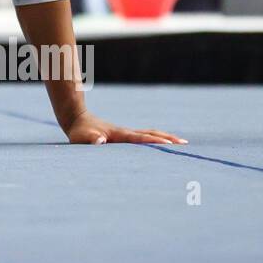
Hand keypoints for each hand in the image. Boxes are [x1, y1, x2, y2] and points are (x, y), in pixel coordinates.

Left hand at [66, 111, 186, 145]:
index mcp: (118, 134)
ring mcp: (126, 133)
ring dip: (164, 137)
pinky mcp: (124, 135)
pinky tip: (162, 144)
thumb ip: (90, 139)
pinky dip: (156, 138)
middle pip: (150, 133)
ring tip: (181, 142)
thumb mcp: (81, 137)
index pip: (139, 138)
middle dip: (167, 138)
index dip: (153, 141)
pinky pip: (143, 137)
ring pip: (149, 133)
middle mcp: (125, 132)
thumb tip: (101, 141)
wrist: (77, 118)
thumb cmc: (79, 132)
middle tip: (185, 144)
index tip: (168, 144)